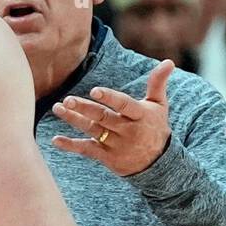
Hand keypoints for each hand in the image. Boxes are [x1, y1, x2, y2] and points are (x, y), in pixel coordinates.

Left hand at [52, 58, 173, 175]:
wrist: (158, 164)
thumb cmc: (155, 128)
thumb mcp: (159, 106)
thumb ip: (157, 83)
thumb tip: (169, 61)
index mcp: (140, 115)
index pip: (124, 105)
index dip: (110, 98)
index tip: (94, 91)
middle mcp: (127, 131)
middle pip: (103, 118)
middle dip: (85, 109)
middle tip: (67, 100)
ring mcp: (116, 145)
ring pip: (92, 131)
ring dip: (74, 120)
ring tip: (58, 108)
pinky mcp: (107, 157)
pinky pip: (87, 150)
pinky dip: (71, 146)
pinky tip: (56, 140)